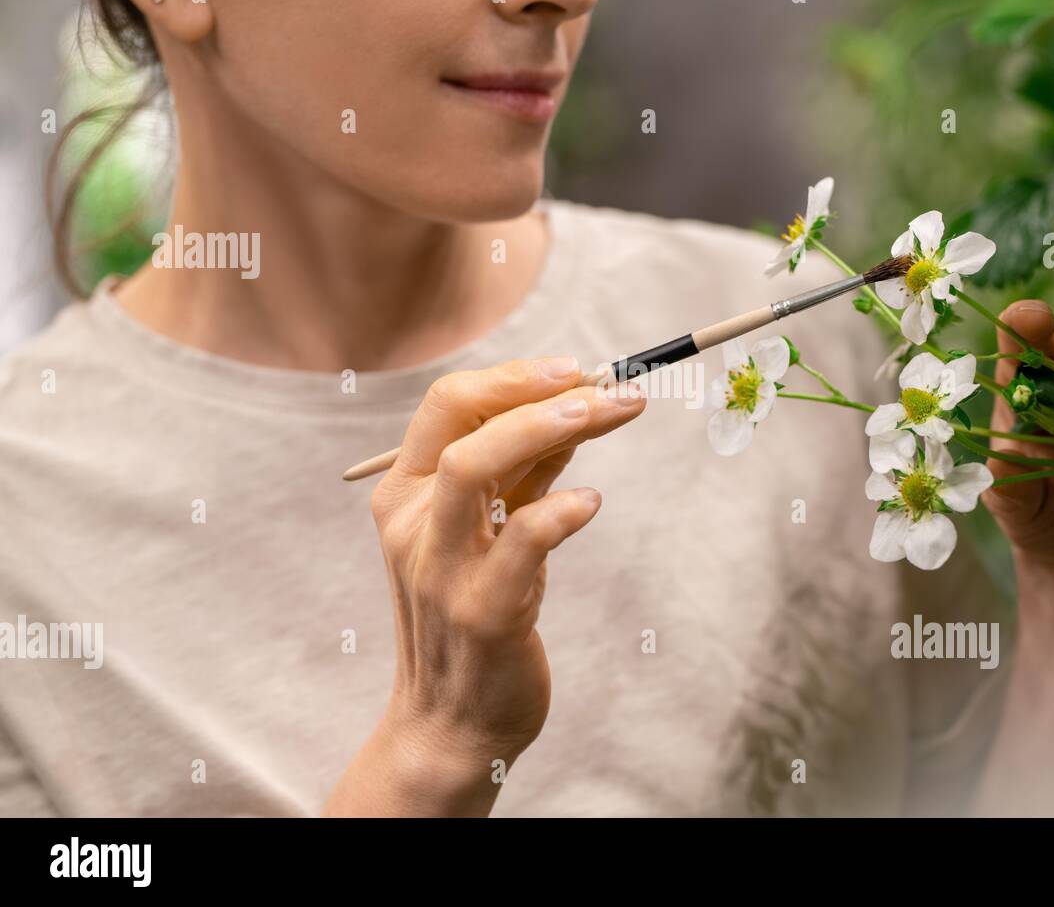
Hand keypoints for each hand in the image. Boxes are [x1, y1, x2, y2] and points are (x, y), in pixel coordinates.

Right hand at [325, 357, 645, 815]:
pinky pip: (522, 539)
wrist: (453, 725)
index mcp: (405, 495)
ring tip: (608, 411)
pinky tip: (593, 502)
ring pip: (474, 468)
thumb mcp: (487, 533)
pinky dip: (564, 509)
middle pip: (460, 423)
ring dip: (547, 428)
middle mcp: (411, 524)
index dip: (513, 375)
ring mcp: (440, 567)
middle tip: (606, 384)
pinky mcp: (482, 611)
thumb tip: (576, 406)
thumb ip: (522, 473)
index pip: (446, 404)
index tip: (574, 368)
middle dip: (535, 390)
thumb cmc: (475, 615)